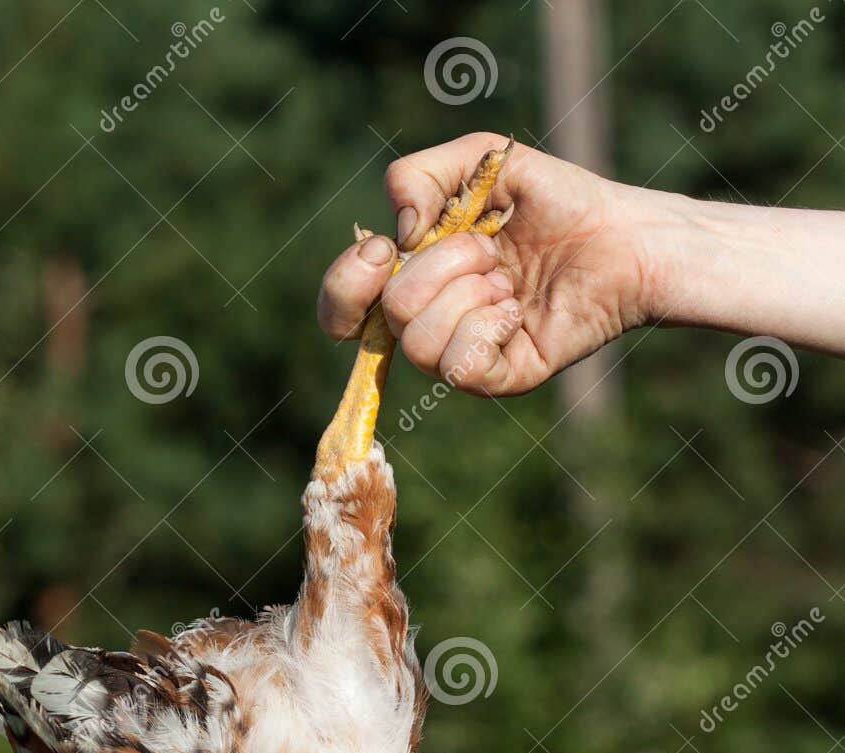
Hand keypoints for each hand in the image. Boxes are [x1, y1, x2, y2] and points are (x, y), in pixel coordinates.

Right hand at [317, 133, 652, 396]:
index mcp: (414, 277)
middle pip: (385, 317)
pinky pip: (458, 367)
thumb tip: (397, 236)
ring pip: (418, 342)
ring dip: (467, 293)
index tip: (384, 247)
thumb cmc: (555, 199)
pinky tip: (518, 310)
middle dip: (436, 268)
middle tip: (486, 251)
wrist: (621, 236)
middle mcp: (431, 323)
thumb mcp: (481, 161)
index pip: (343, 310)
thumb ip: (419, 174)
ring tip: (508, 279)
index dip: (347, 284)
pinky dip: (486, 326)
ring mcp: (462, 356)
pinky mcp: (497, 379)